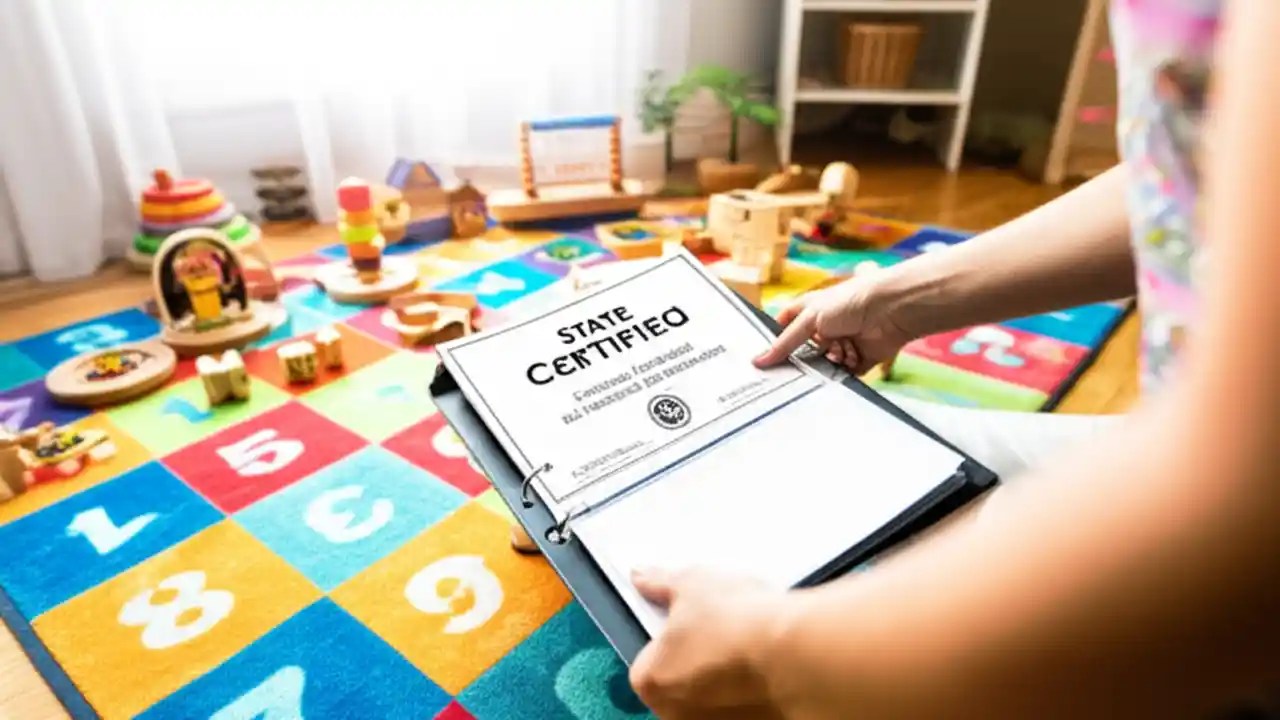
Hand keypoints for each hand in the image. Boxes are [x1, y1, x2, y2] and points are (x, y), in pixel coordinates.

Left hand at [629, 567, 786, 719]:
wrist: (794, 652)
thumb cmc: (737, 621)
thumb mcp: (691, 583)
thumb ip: (659, 583)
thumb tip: (642, 577)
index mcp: (650, 681)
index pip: (651, 660)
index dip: (671, 637)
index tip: (692, 621)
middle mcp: (676, 714)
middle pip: (681, 682)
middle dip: (698, 659)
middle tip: (723, 630)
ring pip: (715, 697)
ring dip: (727, 678)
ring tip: (751, 645)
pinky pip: (746, 707)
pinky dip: (754, 691)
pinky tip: (768, 666)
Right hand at [753, 271, 916, 373]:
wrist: (889, 311)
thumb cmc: (849, 302)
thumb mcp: (809, 319)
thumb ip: (784, 343)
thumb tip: (758, 361)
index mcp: (809, 313)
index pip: (784, 329)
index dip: (775, 343)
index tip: (765, 361)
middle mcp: (824, 329)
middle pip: (803, 353)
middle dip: (804, 359)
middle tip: (806, 359)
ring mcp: (841, 345)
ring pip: (823, 366)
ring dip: (830, 360)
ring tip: (841, 349)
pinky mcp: (858, 360)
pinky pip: (843, 374)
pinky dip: (846, 369)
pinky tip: (852, 357)